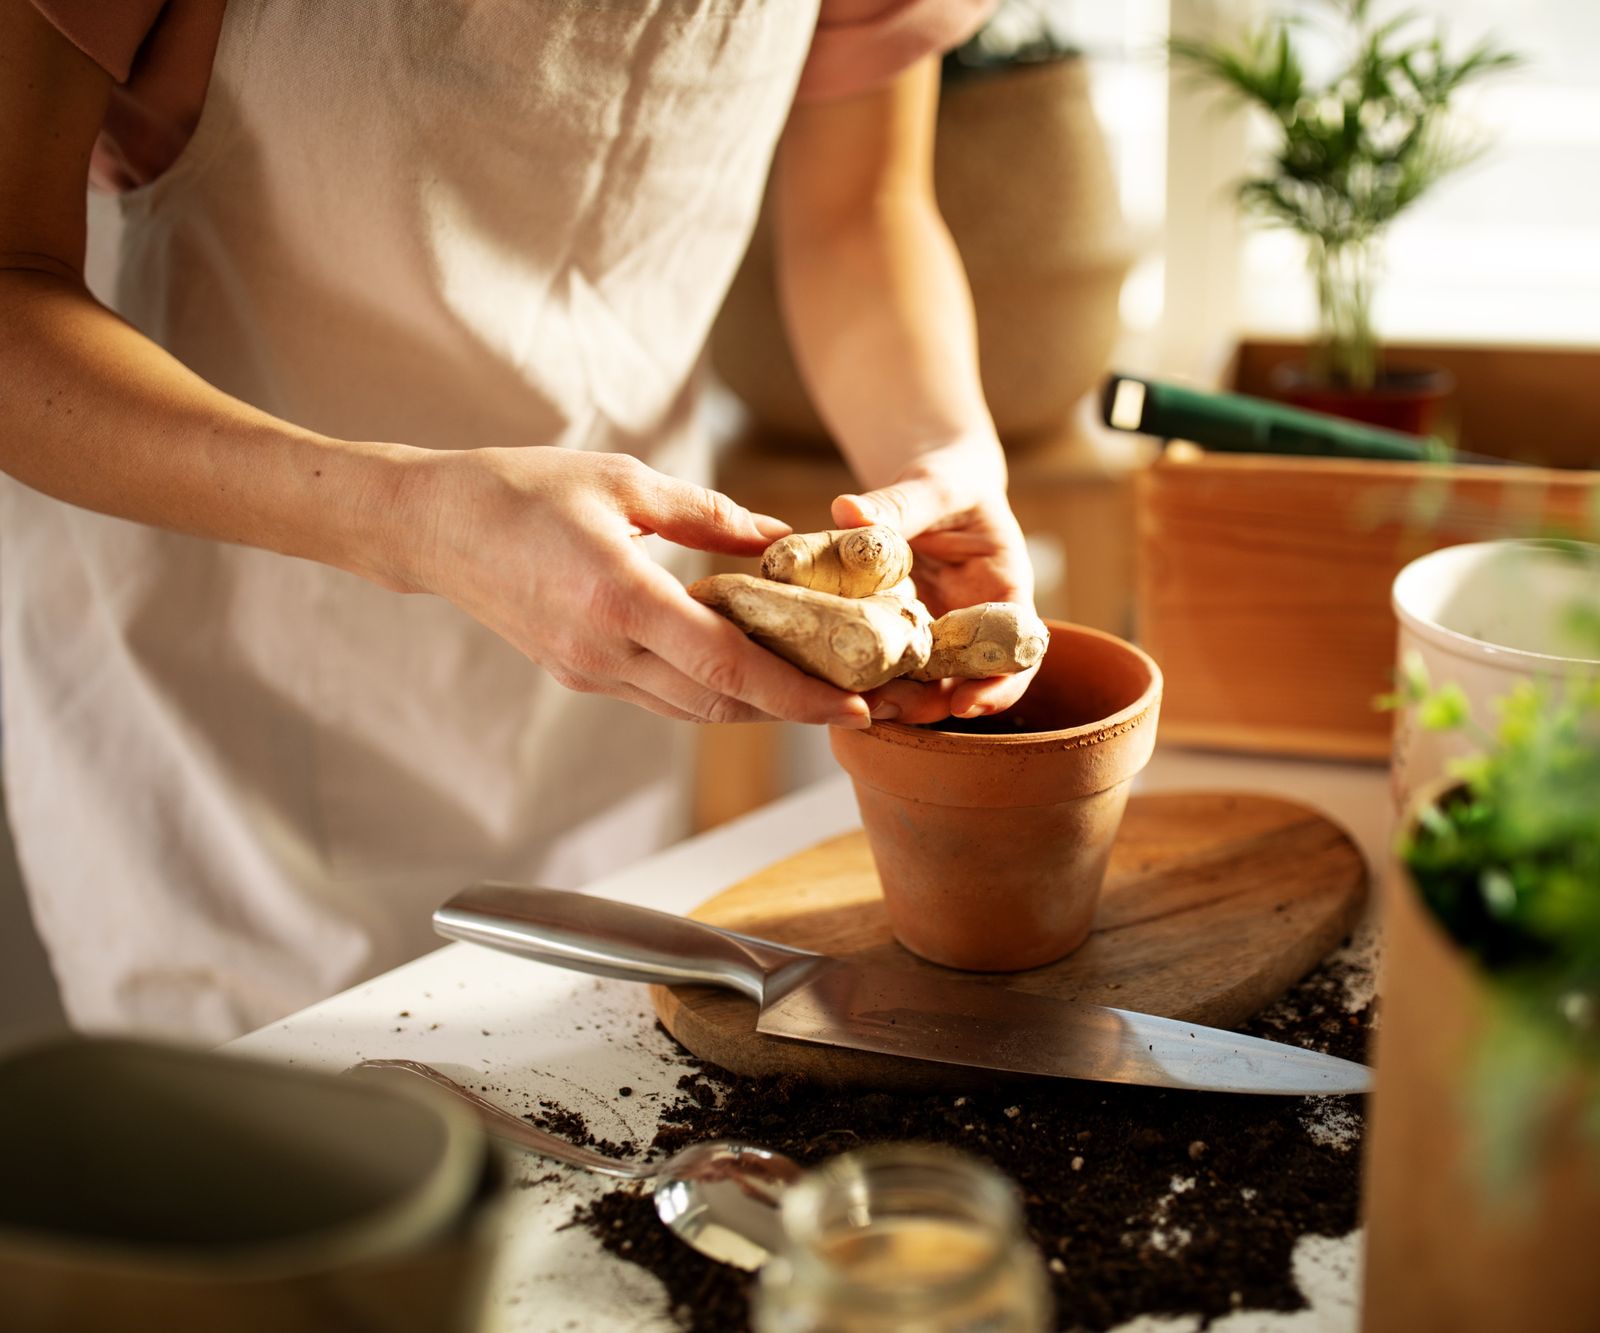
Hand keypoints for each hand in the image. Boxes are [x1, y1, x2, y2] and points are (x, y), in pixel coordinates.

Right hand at [392, 447, 872, 727]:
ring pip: (693, 709)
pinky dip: (714, 690)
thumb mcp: (624, 481)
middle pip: (721, 703)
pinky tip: (750, 670)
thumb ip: (708, 515)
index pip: (728, 666)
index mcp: (619, 600)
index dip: (797, 693)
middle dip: (794, 710)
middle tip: (857, 703)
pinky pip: (663, 696)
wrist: (432, 527)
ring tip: (818, 690)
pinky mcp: (579, 674)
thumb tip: (781, 535)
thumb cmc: (523, 489)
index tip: (854, 704)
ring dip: (758, 706)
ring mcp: (589, 672)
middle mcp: (604, 652)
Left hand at [833, 441, 1037, 724]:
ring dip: (890, 696)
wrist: (931, 485)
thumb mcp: (934, 485)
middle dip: (928, 703)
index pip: (1018, 652)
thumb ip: (899, 503)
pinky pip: (883, 659)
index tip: (965, 705)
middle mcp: (972, 624)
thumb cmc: (950, 481)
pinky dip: (861, 671)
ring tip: (851, 701)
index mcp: (1004, 591)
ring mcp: (934, 634)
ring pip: (919, 680)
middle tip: (886, 708)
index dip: (998, 686)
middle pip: (962, 680)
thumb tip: (847, 511)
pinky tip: (828, 677)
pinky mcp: (897, 633)